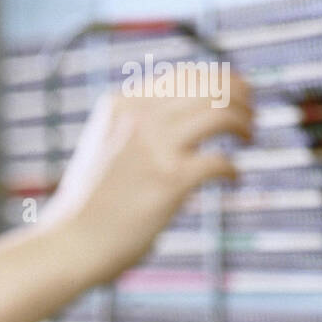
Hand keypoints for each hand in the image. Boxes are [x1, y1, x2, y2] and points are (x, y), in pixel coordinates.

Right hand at [40, 77, 253, 286]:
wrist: (69, 244)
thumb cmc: (85, 208)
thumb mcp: (102, 148)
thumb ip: (133, 129)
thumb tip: (175, 123)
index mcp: (122, 104)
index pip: (184, 76)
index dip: (217, 80)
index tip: (233, 93)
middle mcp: (141, 117)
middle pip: (209, 86)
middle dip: (239, 93)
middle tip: (251, 110)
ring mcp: (157, 147)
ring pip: (221, 112)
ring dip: (243, 120)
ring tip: (250, 134)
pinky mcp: (172, 180)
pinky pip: (219, 161)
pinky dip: (232, 169)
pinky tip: (233, 177)